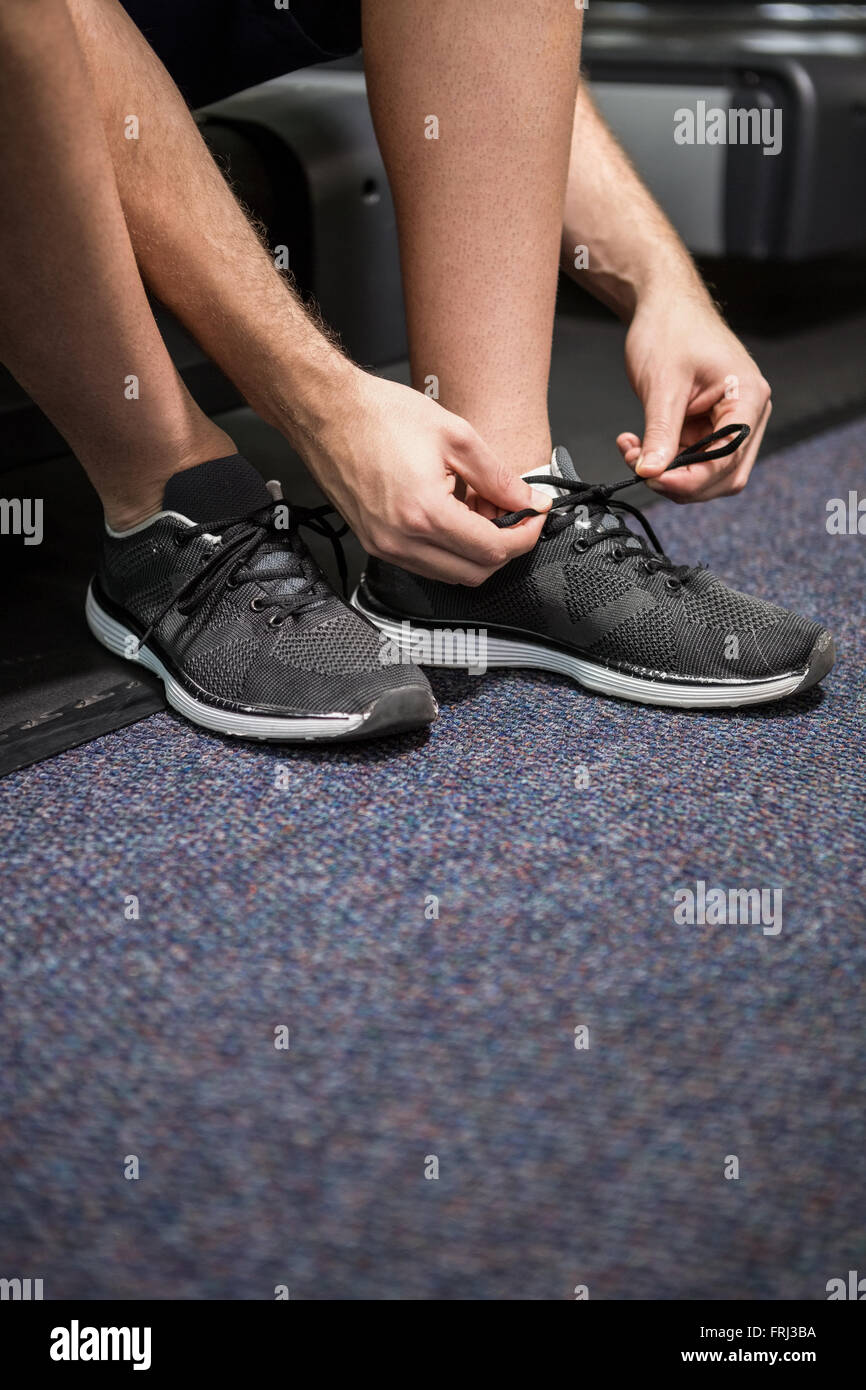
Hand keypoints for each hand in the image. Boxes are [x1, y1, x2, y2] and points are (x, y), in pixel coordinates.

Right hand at [300, 369, 550, 583]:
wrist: (327, 412)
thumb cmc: (378, 416)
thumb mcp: (455, 436)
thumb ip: (498, 476)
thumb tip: (527, 499)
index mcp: (425, 513)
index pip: (493, 549)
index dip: (525, 535)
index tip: (535, 516)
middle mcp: (402, 541)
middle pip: (475, 572)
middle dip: (504, 547)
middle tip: (513, 514)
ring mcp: (385, 547)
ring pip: (451, 573)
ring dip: (475, 550)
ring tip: (479, 509)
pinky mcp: (375, 544)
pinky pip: (425, 564)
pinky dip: (449, 548)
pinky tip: (453, 515)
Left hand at [617, 289, 771, 501]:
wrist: (664, 305)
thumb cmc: (671, 329)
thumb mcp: (663, 385)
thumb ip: (660, 434)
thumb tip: (651, 473)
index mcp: (749, 397)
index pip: (729, 456)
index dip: (692, 477)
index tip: (654, 479)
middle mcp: (748, 414)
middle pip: (725, 474)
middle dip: (681, 481)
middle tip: (641, 471)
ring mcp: (730, 422)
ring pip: (708, 474)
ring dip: (670, 474)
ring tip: (634, 452)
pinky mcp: (709, 427)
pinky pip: (691, 459)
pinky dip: (664, 462)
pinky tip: (637, 446)